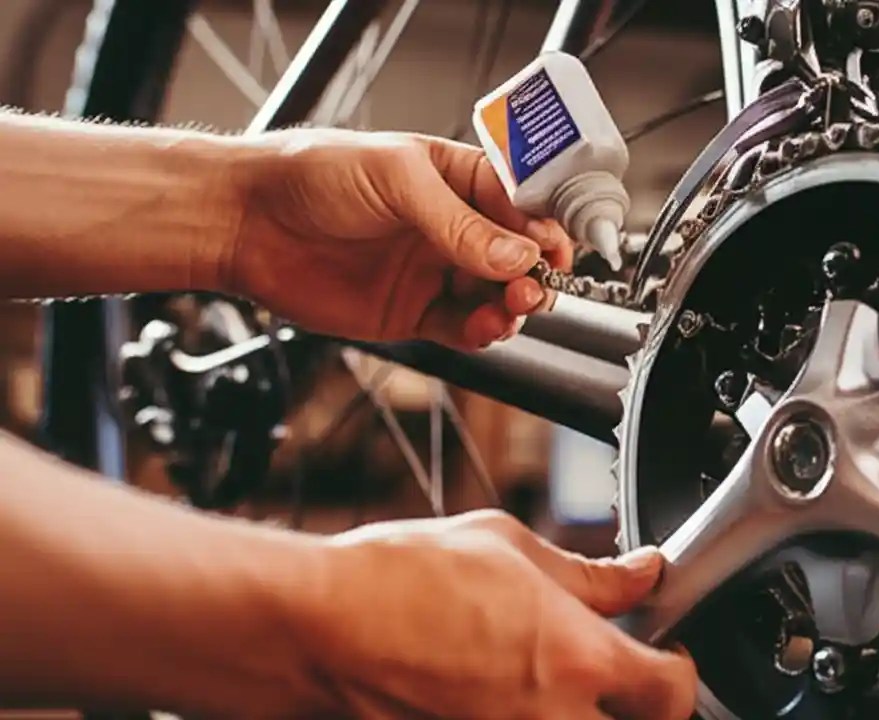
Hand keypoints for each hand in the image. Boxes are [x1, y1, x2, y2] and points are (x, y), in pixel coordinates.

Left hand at [226, 128, 573, 349]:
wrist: (248, 222)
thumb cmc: (313, 175)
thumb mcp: (397, 181)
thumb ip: (460, 223)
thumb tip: (517, 255)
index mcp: (456, 179)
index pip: (521, 205)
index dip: (545, 229)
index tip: (557, 251)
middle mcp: (451, 227)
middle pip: (517, 258)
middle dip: (535, 275)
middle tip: (533, 288)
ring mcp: (433, 272)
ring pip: (496, 298)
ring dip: (512, 308)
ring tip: (509, 310)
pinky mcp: (412, 313)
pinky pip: (462, 329)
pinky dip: (481, 332)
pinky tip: (483, 328)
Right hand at [300, 510, 697, 718]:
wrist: (319, 627)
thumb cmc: (402, 579)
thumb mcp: (509, 548)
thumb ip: (590, 575)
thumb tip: (643, 573)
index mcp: (578, 659)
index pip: (675, 691)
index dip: (679, 670)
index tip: (665, 653)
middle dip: (643, 709)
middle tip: (621, 679)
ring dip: (585, 716)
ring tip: (554, 684)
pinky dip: (534, 719)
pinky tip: (507, 695)